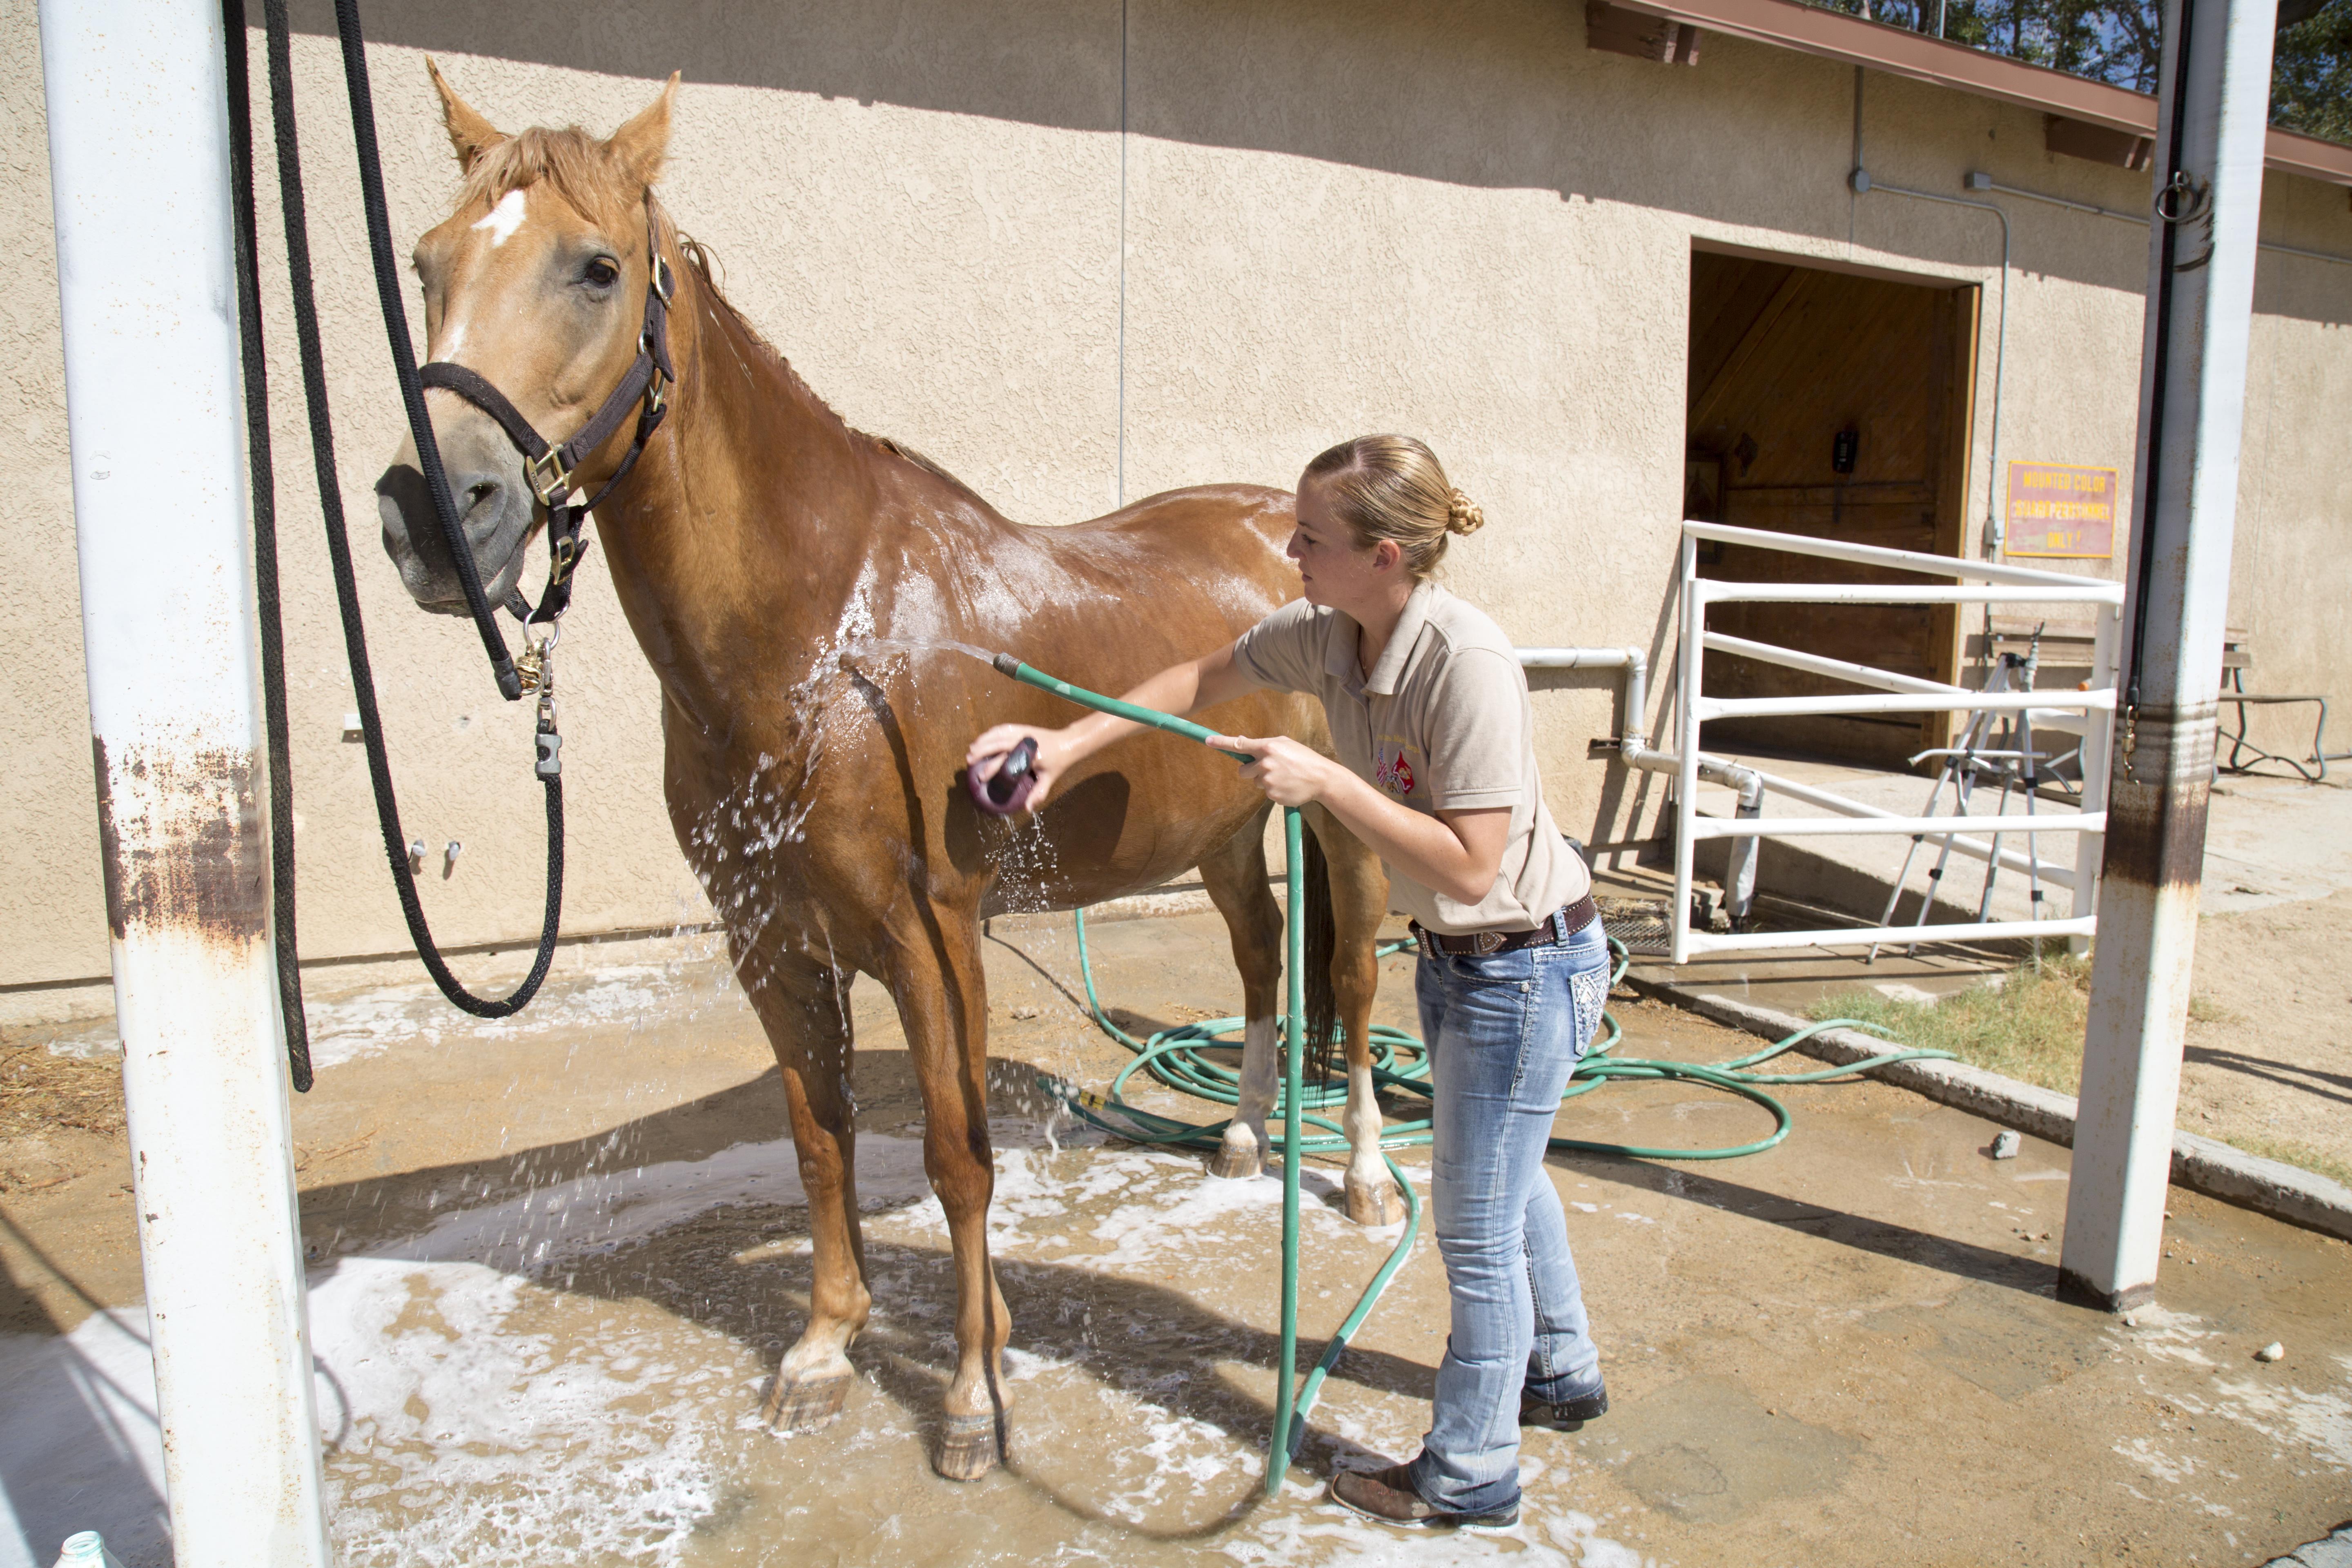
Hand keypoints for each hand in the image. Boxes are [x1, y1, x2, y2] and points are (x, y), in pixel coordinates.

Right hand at [967, 723, 1077, 808]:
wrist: (1068, 743)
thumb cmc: (1057, 762)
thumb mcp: (1049, 779)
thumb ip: (1038, 793)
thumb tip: (1028, 809)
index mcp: (1029, 753)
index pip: (1006, 760)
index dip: (992, 768)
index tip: (982, 777)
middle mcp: (1024, 740)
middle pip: (998, 743)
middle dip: (981, 750)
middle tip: (968, 760)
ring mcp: (1022, 731)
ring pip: (998, 733)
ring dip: (984, 740)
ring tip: (971, 749)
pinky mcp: (1022, 728)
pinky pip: (1004, 728)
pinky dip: (992, 732)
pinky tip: (984, 738)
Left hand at [1207, 733, 1335, 807]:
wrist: (1322, 778)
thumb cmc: (1304, 758)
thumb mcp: (1285, 744)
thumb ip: (1264, 744)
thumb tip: (1242, 743)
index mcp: (1268, 747)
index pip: (1239, 744)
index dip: (1221, 743)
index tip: (1208, 741)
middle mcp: (1265, 763)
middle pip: (1242, 771)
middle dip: (1250, 771)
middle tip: (1266, 769)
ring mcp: (1268, 781)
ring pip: (1256, 782)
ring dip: (1265, 780)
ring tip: (1285, 777)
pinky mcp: (1273, 795)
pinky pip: (1266, 793)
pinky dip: (1275, 790)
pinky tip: (1288, 786)